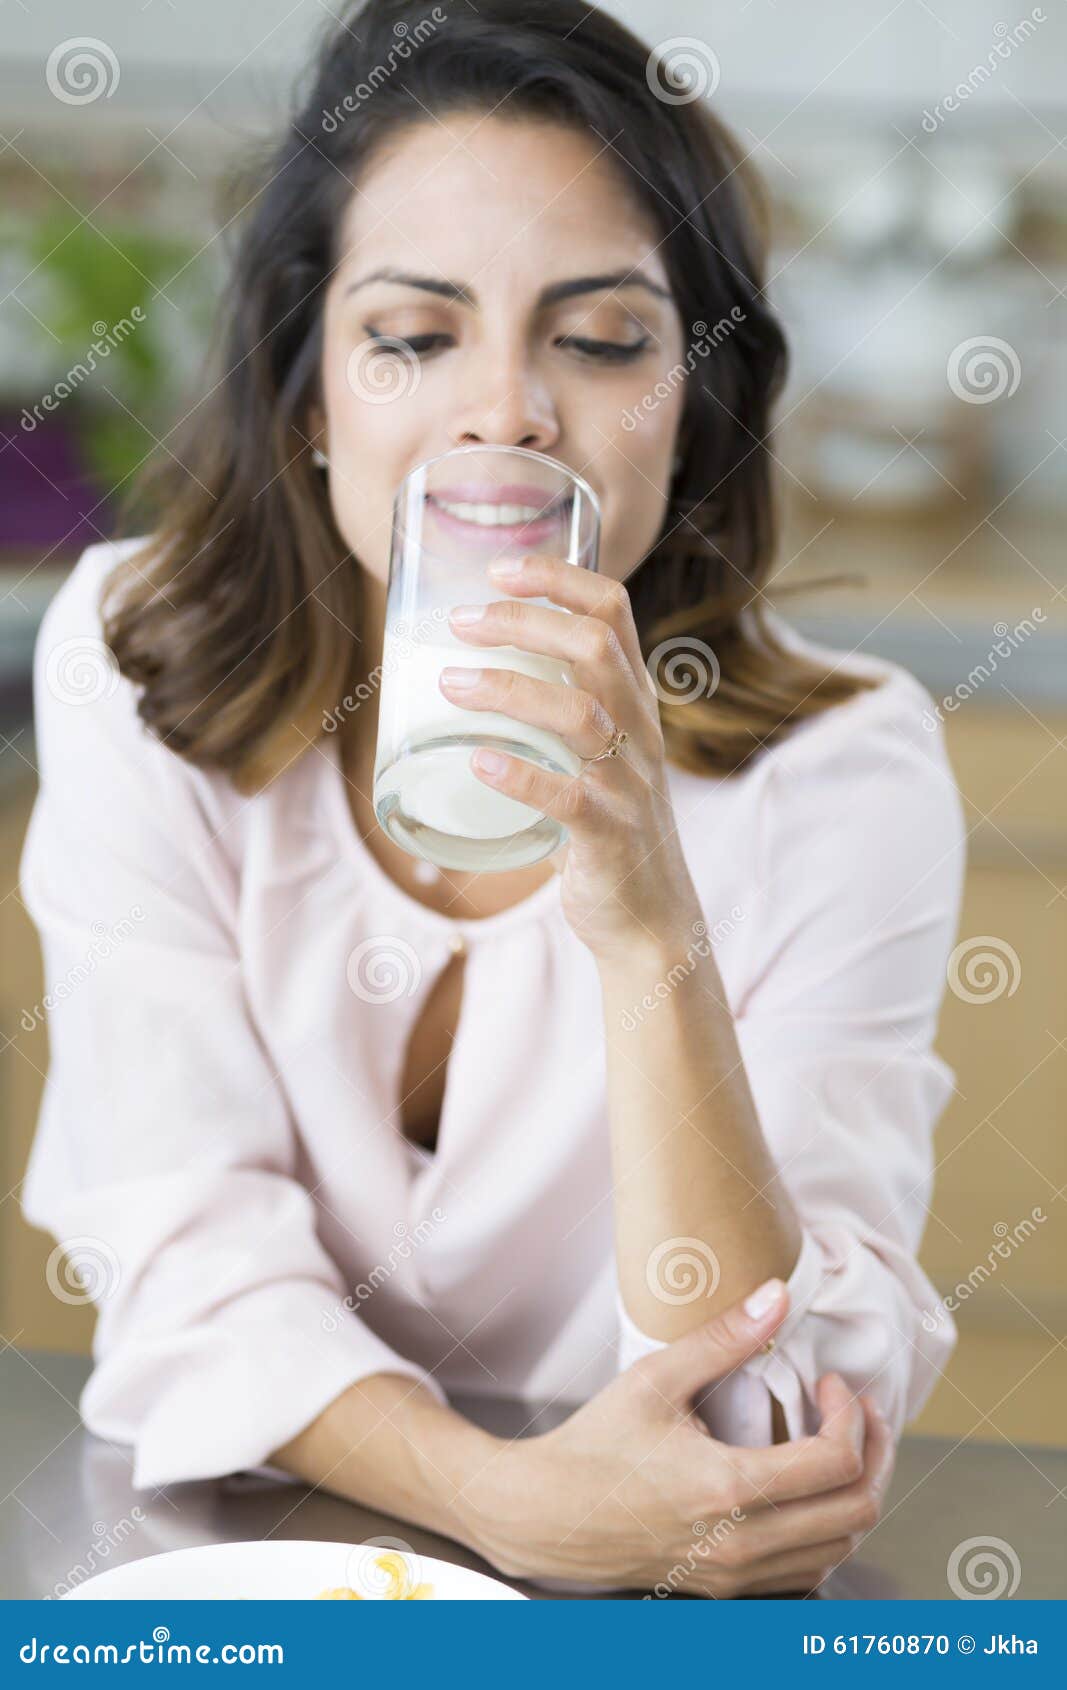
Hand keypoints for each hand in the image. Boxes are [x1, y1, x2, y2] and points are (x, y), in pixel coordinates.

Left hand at [441, 554, 698, 960]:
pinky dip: (519, 775)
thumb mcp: (594, 754)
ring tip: (449, 684)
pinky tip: (476, 760)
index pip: (613, 611)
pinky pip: (568, 797)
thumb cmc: (606, 827)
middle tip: (460, 622)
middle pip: (594, 648)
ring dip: (508, 690)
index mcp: (634, 701)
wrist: (650, 920)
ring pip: (580, 714)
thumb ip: (554, 711)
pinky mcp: (610, 836)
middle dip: (524, 621)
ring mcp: (628, 784)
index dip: (559, 577)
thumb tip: (463, 670)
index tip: (499, 567)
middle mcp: (639, 732)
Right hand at [465, 1281, 894, 1596]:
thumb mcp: (656, 1378)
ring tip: (840, 1445)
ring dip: (855, 1494)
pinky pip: (808, 1572)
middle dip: (874, 1455)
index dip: (851, 1416)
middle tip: (857, 1412)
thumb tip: (779, 1295)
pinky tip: (807, 1491)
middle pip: (856, 1512)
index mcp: (728, 1489)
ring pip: (840, 1548)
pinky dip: (827, 1530)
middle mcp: (742, 1543)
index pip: (837, 1463)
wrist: (545, 1515)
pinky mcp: (728, 1588)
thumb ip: (724, 1338)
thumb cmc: (595, 1444)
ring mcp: (737, 1574)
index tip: (830, 1383)